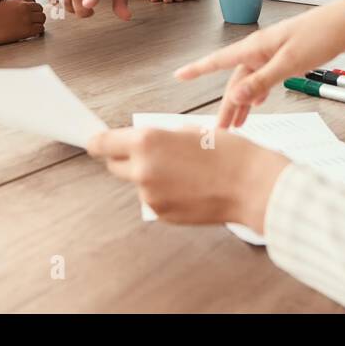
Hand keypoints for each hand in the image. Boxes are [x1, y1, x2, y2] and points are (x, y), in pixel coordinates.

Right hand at [0, 0, 45, 44]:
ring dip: (39, 23)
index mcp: (16, 0)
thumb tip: (15, 14)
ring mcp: (26, 17)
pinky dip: (38, 32)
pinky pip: (40, 29)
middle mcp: (23, 7)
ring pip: (42, 18)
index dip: (32, 9)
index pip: (32, 1)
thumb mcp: (0, 6)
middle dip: (37, 16)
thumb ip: (11, 7)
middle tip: (34, 23)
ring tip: (34, 29)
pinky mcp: (26, 29)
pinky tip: (33, 34)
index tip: (30, 15)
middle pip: (40, 9)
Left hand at [86, 126, 289, 232]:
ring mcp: (151, 196)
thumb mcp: (190, 130)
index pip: (102, 143)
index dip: (96, 142)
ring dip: (150, 176)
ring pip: (137, 183)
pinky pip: (154, 199)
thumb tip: (146, 142)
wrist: (251, 186)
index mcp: (147, 142)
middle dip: (125, 158)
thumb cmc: (228, 154)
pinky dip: (164, 193)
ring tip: (183, 171)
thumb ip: (160, 136)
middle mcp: (143, 170)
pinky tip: (189, 187)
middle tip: (149, 154)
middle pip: (114, 165)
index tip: (93, 142)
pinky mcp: (162, 214)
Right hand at [176, 0, 344, 128]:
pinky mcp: (287, 56)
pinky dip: (258, 92)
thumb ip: (261, 80)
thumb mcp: (289, 63)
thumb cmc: (320, 36)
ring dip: (243, 102)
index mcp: (256, 47)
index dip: (197, 69)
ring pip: (250, 81)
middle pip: (236, 80)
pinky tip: (257, 103)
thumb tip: (235, 96)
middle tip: (220, 130)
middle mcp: (261, 49)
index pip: (218, 60)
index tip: (179, 75)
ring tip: (237, 125)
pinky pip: (264, 77)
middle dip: (227, 105)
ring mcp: (273, 52)